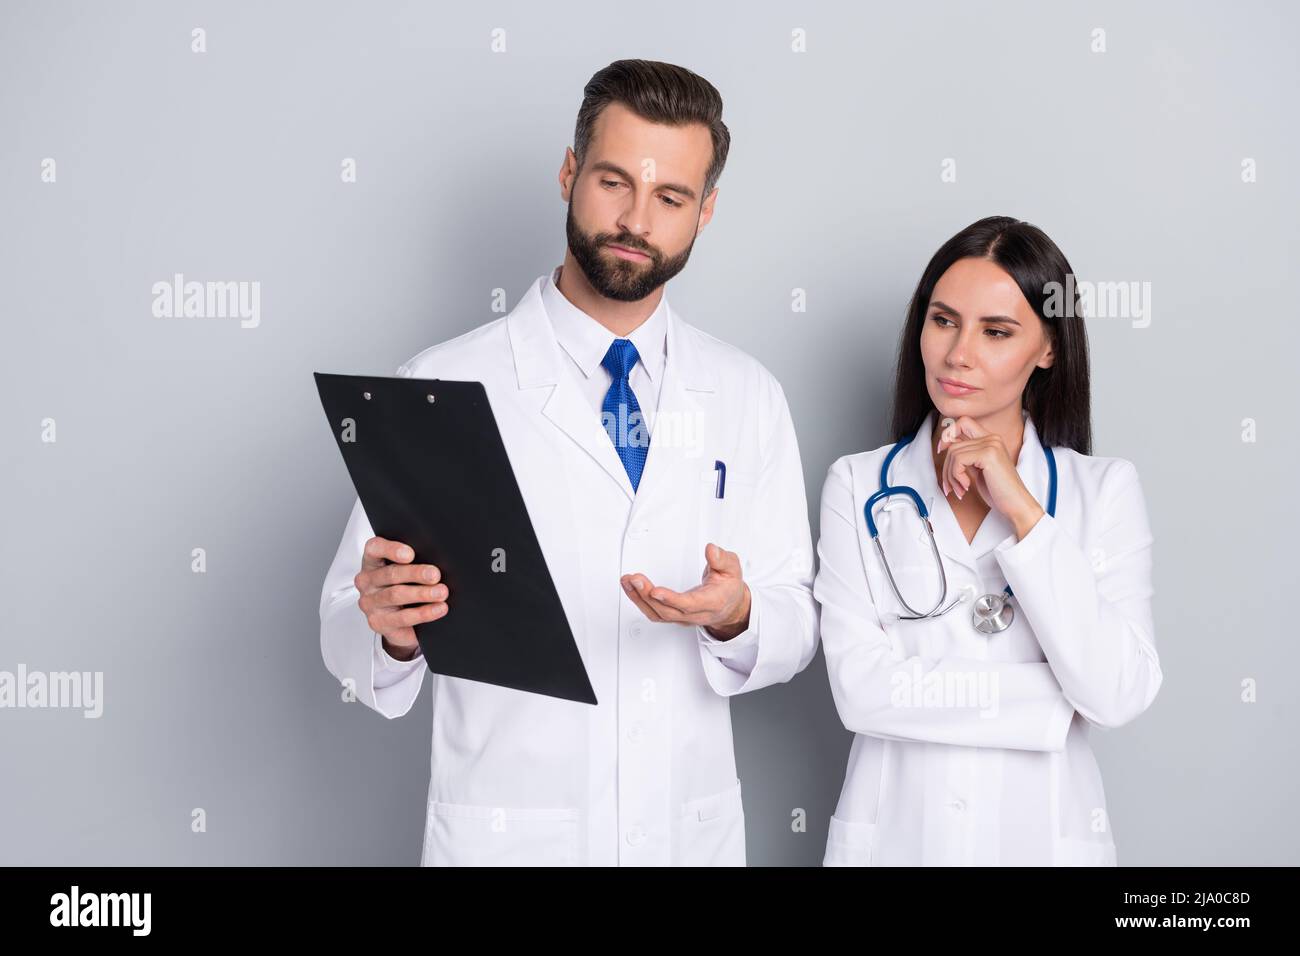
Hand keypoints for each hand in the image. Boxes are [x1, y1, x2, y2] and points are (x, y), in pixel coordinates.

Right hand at [355, 536, 448, 659]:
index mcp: (372, 562)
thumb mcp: (407, 571)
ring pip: (396, 595)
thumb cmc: (405, 587)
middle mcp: (367, 581)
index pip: (374, 548)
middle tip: (435, 575)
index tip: (410, 554)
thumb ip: (416, 562)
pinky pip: (402, 618)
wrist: (399, 621)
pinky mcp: (378, 622)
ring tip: (441, 593)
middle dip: (416, 573)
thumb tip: (436, 563)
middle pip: (391, 573)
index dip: (390, 549)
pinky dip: (423, 613)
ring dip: (422, 593)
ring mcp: (370, 603)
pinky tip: (438, 609)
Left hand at [621, 543, 751, 640]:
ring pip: (657, 614)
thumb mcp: (732, 568)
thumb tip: (711, 550)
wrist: (729, 606)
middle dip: (648, 595)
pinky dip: (639, 601)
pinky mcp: (672, 616)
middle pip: (667, 610)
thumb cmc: (728, 587)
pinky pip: (653, 613)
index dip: (672, 599)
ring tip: (627, 581)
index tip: (656, 591)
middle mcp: (694, 614)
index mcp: (711, 602)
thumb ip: (722, 559)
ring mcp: (682, 618)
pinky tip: (630, 588)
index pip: (690, 604)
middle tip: (634, 579)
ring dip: (639, 598)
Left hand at [936, 415, 1043, 536]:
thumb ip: (966, 455)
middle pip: (953, 444)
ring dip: (951, 476)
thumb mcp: (978, 468)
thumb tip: (945, 445)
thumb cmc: (998, 491)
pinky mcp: (988, 454)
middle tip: (952, 486)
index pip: (963, 422)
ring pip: (953, 453)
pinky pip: (958, 460)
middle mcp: (992, 438)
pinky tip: (966, 486)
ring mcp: (991, 445)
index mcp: (991, 440)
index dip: (948, 433)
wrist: (1015, 504)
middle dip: (947, 468)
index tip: (941, 450)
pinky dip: (956, 476)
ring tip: (960, 489)